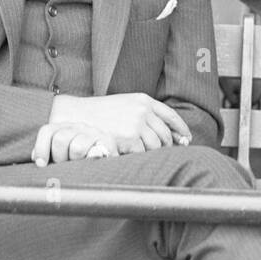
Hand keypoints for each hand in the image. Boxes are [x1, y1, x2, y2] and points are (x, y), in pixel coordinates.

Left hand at [31, 123, 119, 166]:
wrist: (108, 154)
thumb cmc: (79, 159)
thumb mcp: (62, 154)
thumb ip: (48, 154)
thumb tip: (37, 159)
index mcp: (64, 128)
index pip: (47, 131)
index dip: (41, 148)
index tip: (41, 164)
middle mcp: (78, 126)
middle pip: (60, 139)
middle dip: (59, 158)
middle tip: (64, 167)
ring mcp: (93, 133)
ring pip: (77, 148)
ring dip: (75, 162)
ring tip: (78, 167)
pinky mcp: (108, 142)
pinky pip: (95, 153)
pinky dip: (90, 160)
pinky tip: (90, 164)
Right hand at [48, 92, 190, 155]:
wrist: (75, 116)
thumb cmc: (98, 114)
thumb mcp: (124, 105)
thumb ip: (144, 115)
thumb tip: (169, 134)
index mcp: (143, 100)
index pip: (171, 116)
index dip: (181, 130)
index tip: (186, 140)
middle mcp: (143, 111)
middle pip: (165, 135)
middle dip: (166, 147)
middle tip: (161, 156)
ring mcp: (136, 124)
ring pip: (156, 147)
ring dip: (151, 155)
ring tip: (142, 158)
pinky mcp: (129, 139)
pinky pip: (142, 154)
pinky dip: (138, 159)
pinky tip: (130, 158)